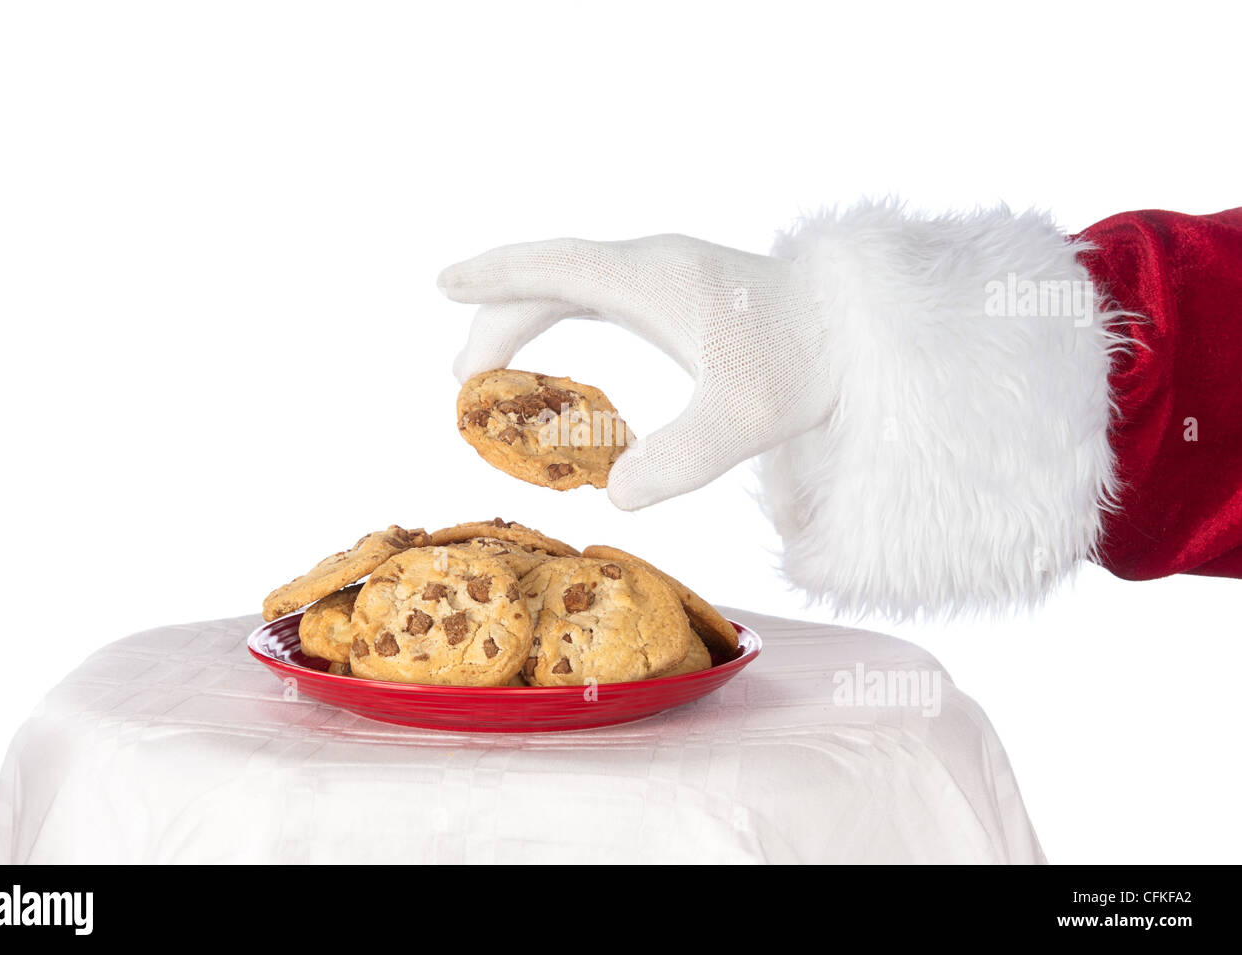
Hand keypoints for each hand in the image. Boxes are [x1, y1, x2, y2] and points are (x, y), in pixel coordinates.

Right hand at [438, 234, 834, 509]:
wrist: (858, 332)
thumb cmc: (806, 364)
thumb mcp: (746, 420)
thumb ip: (679, 460)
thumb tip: (616, 496)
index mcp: (653, 280)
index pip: (554, 267)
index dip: (495, 276)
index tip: (443, 282)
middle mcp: (651, 267)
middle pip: (551, 279)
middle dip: (498, 320)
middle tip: (460, 381)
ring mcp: (665, 277)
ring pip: (571, 288)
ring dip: (524, 322)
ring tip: (488, 374)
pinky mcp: (679, 295)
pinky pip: (598, 300)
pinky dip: (561, 324)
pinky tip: (556, 365)